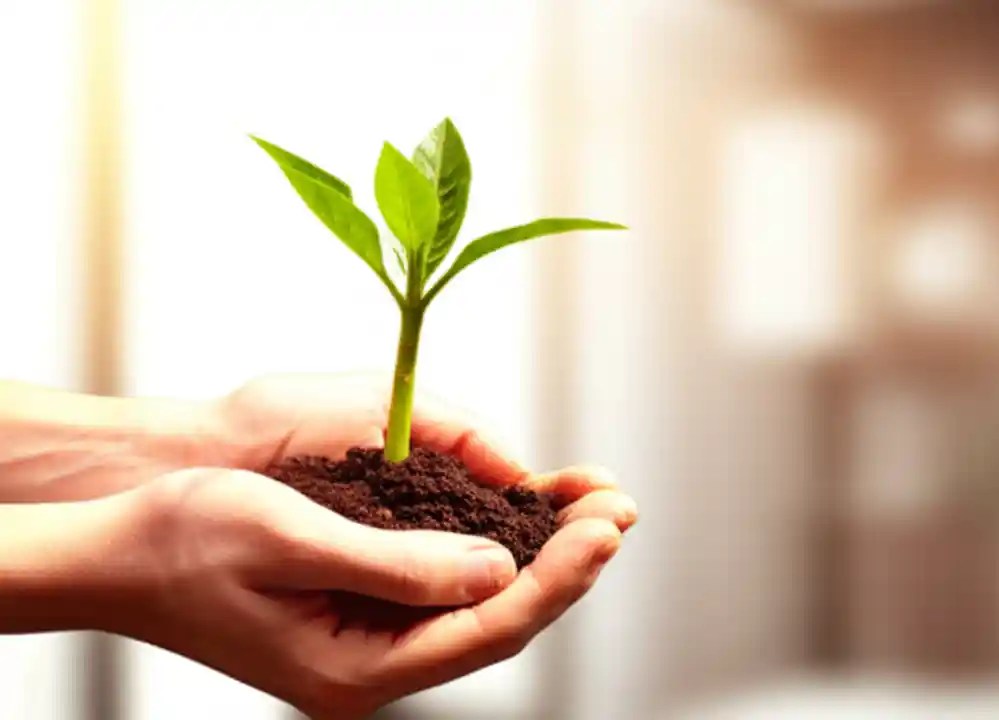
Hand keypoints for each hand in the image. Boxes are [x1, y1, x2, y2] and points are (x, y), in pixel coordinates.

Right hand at [93, 461, 633, 718]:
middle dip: (567, 564)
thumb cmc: (185, 540)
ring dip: (542, 555)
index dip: (558, 576)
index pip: (487, 626)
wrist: (116, 554)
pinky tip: (529, 521)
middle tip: (620, 506)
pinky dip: (498, 552)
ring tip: (595, 507)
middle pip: (498, 622)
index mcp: (354, 669)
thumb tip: (499, 571)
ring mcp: (369, 648)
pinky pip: (450, 591)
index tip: (606, 526)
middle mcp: (371, 670)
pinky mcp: (363, 618)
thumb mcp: (292, 539)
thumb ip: (398, 565)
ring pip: (482, 607)